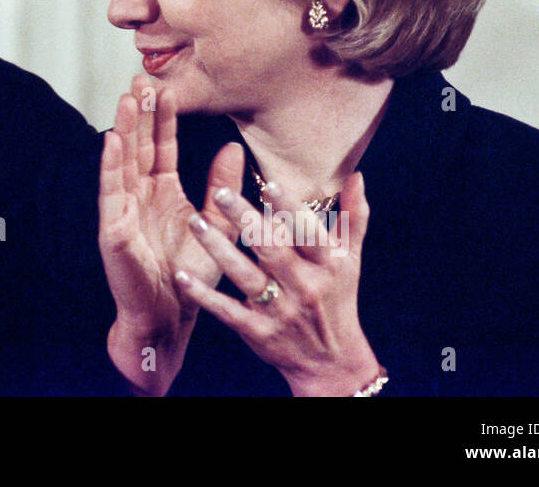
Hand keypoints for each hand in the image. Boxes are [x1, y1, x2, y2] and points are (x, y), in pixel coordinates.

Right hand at [98, 75, 242, 393]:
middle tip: (140, 78)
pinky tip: (111, 142)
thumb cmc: (187, 276)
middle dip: (139, 113)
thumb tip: (233, 148)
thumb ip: (220, 187)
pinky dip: (110, 167)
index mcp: (161, 192)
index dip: (163, 117)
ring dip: (123, 130)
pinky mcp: (113, 231)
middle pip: (137, 146)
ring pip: (121, 162)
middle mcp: (139, 196)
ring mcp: (123, 211)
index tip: (167, 85)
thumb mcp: (214, 224)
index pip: (161, 146)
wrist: (169, 317)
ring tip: (126, 100)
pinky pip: (111, 194)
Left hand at [177, 171, 383, 396]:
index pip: (307, 232)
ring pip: (245, 275)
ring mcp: (280, 311)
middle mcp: (305, 287)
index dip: (288, 208)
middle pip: (271, 249)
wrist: (331, 362)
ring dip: (218, 249)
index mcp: (327, 265)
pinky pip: (227, 310)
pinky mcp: (259, 332)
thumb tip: (356, 176)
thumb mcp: (350, 260)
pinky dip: (203, 294)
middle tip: (221, 193)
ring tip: (195, 222)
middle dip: (245, 220)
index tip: (267, 183)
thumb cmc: (338, 299)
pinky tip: (182, 275)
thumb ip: (353, 217)